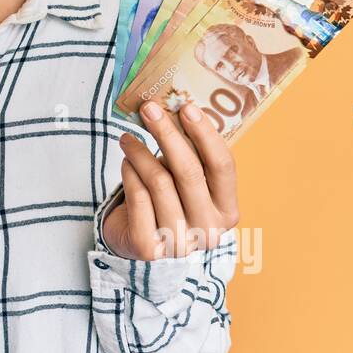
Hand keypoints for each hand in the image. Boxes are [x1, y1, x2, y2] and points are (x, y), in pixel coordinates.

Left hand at [103, 99, 239, 260]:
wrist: (139, 241)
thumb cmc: (169, 202)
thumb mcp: (187, 181)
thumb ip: (190, 154)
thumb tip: (174, 109)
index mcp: (227, 211)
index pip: (223, 166)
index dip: (205, 134)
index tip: (186, 107)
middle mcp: (209, 230)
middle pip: (189, 172)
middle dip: (167, 134)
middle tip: (148, 109)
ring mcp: (179, 242)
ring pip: (159, 182)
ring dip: (140, 153)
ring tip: (127, 139)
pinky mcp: (148, 246)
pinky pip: (138, 197)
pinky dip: (129, 173)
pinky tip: (126, 163)